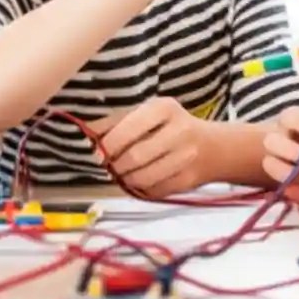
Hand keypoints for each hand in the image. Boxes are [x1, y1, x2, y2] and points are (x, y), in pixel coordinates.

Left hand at [92, 98, 213, 197]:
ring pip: (143, 178)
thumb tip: (86, 135)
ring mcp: (186, 157)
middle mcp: (179, 131)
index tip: (97, 150)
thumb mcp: (147, 114)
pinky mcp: (189, 180)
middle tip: (109, 165)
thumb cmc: (169, 127)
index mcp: (164, 108)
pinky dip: (141, 188)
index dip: (108, 144)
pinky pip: (154, 190)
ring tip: (124, 173)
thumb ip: (116, 122)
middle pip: (134, 157)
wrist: (213, 147)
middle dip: (115, 165)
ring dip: (126, 179)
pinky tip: (142, 179)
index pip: (128, 128)